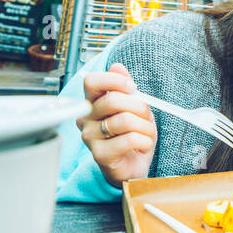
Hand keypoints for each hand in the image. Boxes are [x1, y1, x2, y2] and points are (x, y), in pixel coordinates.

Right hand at [77, 61, 157, 186]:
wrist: (133, 166)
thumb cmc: (132, 135)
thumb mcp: (134, 107)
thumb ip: (125, 87)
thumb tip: (117, 67)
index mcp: (92, 103)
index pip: (91, 82)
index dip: (113, 80)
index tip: (132, 87)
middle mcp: (86, 119)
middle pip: (112, 101)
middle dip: (138, 106)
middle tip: (146, 115)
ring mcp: (90, 137)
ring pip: (124, 121)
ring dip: (145, 126)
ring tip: (146, 133)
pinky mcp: (100, 154)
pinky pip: (129, 139)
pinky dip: (144, 140)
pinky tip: (143, 144)